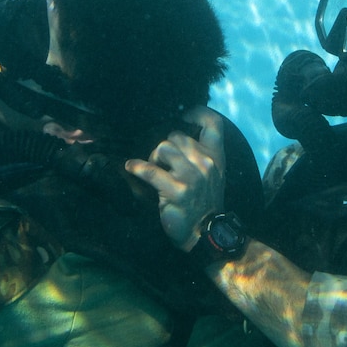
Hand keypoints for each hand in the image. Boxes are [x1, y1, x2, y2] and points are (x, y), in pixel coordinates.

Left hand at [125, 106, 225, 250]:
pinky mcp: (176, 190)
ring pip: (163, 148)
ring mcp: (192, 177)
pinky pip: (150, 170)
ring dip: (154, 157)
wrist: (204, 234)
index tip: (184, 113)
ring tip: (154, 169)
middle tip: (162, 162)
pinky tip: (130, 167)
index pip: (213, 124)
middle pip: (177, 136)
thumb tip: (176, 135)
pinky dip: (137, 167)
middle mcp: (206, 163)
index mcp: (216, 158)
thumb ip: (200, 154)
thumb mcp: (212, 175)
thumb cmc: (203, 203)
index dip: (198, 112)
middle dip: (165, 147)